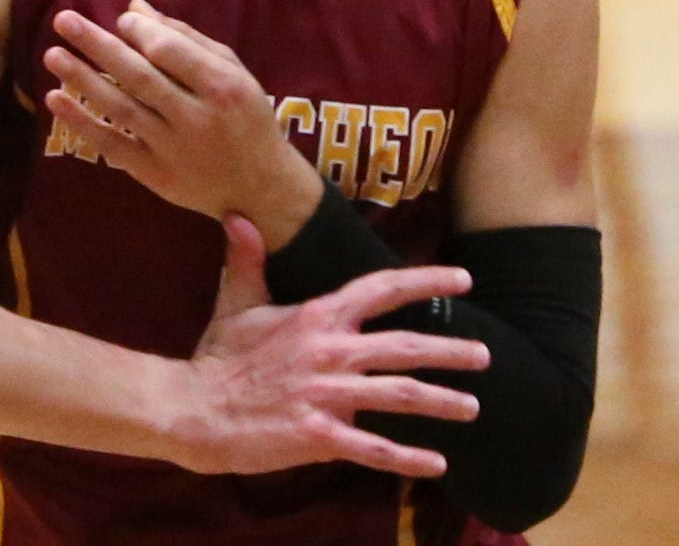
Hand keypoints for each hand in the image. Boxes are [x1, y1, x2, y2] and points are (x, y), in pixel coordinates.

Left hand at [42, 2, 327, 245]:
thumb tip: (136, 9)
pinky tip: (56, 99)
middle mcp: (197, 118)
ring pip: (121, 109)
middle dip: (98, 45)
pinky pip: (112, 145)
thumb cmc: (245, 118)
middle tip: (64, 20)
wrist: (260, 188)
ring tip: (52, 54)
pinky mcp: (155, 174)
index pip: (170, 52)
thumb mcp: (233, 72)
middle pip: (139, 76)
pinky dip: (82, 123)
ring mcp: (173, 149)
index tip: (120, 20)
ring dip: (83, 80)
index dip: (139, 32)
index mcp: (222, 87)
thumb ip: (186, 39)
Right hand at [170, 216, 487, 475]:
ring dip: (441, 400)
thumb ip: (246, 260)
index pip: (380, 290)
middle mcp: (328, 352)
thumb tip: (238, 216)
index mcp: (316, 317)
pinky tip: (436, 463)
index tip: (463, 279)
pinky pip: (373, 447)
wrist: (193, 409)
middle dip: (450, 351)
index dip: (425, 281)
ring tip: (472, 407)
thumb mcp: (235, 303)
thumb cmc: (219, 357)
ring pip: (398, 395)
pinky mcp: (318, 436)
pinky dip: (407, 457)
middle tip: (484, 355)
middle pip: (404, 347)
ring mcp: (326, 395)